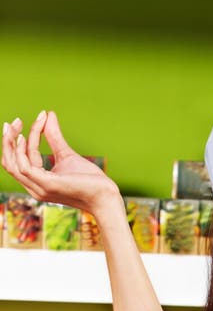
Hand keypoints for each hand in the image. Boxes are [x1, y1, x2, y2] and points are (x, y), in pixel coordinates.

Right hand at [1, 110, 119, 215]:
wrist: (105, 196)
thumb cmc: (89, 180)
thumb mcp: (66, 154)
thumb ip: (54, 137)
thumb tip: (48, 114)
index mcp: (38, 183)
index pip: (21, 160)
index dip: (24, 139)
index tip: (37, 119)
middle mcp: (35, 188)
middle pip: (9, 163)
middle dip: (8, 141)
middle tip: (14, 121)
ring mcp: (40, 188)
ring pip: (13, 164)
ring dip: (12, 142)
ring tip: (19, 124)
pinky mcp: (47, 185)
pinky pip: (24, 167)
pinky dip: (22, 151)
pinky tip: (25, 138)